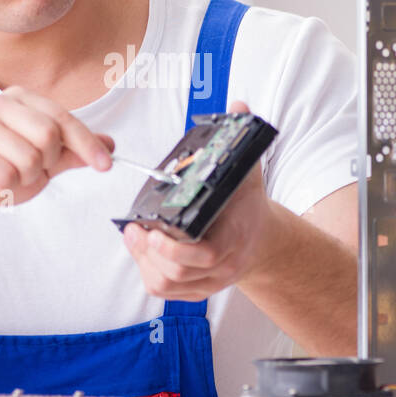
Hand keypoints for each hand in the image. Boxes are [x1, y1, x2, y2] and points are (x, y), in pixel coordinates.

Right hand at [0, 85, 114, 228]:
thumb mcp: (44, 162)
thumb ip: (72, 151)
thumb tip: (109, 144)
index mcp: (19, 99)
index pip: (64, 118)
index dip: (87, 144)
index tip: (105, 164)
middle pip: (48, 135)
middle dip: (46, 163)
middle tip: (29, 170)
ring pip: (28, 158)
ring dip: (25, 178)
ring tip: (7, 176)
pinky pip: (6, 175)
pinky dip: (6, 188)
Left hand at [122, 101, 277, 301]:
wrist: (262, 240)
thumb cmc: (248, 204)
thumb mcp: (249, 170)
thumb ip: (240, 141)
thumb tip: (237, 106)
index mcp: (234, 239)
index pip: (204, 256)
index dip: (174, 249)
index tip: (153, 230)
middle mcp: (222, 266)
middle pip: (179, 273)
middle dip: (149, 253)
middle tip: (134, 229)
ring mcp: (209, 281)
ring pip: (167, 285)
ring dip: (144, 262)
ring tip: (134, 235)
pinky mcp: (196, 288)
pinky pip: (166, 290)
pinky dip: (148, 271)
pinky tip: (141, 248)